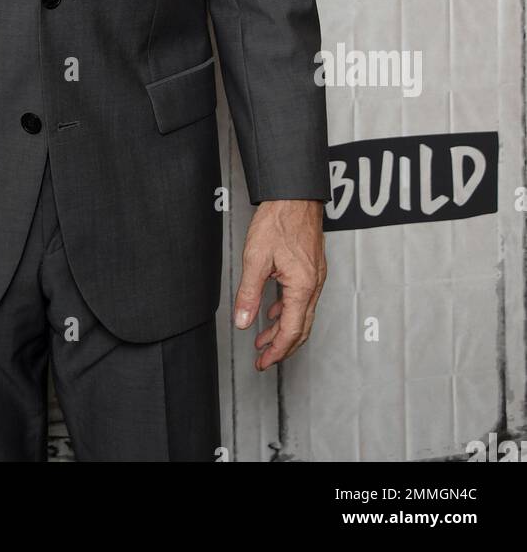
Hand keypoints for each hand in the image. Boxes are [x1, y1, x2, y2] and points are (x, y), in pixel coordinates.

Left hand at [232, 200, 326, 369]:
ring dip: (282, 330)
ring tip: (263, 339)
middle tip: (263, 359)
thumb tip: (242, 322)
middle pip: (301, 328)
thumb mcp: (256, 258)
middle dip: (281, 347)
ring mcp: (315, 277)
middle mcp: (313, 285)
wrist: (296, 195)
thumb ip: (249, 293)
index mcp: (302, 286)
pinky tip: (273, 311)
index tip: (263, 362)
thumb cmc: (279, 220)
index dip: (276, 351)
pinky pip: (302, 299)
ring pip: (301, 314)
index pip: (291, 331)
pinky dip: (287, 311)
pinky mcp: (311, 268)